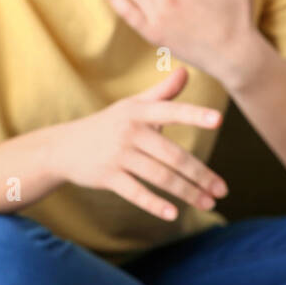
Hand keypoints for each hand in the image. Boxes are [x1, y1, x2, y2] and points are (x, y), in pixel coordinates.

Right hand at [49, 66, 228, 220]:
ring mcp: (118, 155)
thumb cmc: (109, 124)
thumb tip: (186, 71)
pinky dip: (154, 204)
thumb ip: (163, 92)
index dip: (195, 115)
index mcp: (140, 112)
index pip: (172, 111)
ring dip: (186, 192)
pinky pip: (135, 192)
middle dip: (200, 175)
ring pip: (159, 176)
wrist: (63, 147)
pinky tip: (173, 214)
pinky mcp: (107, 176)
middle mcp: (130, 131)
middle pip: (173, 156)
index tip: (218, 120)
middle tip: (222, 190)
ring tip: (207, 203)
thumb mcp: (133, 105)